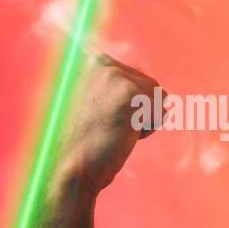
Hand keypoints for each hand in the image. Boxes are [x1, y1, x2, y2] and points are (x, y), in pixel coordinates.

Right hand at [54, 53, 165, 193]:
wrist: (66, 167)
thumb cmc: (79, 141)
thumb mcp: (90, 101)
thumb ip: (112, 85)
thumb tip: (149, 76)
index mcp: (88, 60)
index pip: (135, 77)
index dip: (128, 104)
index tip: (102, 117)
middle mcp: (99, 62)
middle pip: (151, 85)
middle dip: (139, 110)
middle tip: (107, 126)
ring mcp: (114, 76)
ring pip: (159, 97)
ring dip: (144, 119)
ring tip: (113, 129)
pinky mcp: (130, 94)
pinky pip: (162, 112)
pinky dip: (148, 129)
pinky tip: (122, 135)